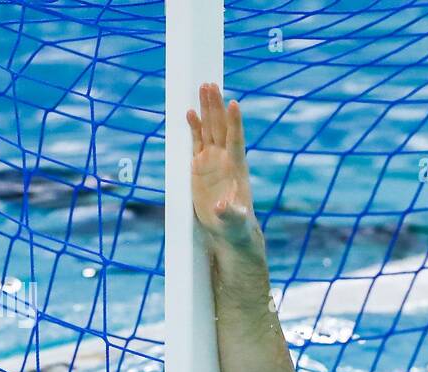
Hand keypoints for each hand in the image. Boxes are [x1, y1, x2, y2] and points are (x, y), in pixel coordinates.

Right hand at [186, 83, 259, 251]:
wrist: (228, 230)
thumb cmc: (236, 226)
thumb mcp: (234, 221)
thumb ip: (229, 213)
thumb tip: (222, 207)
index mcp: (236, 168)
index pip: (236, 140)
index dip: (235, 123)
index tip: (234, 104)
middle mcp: (225, 159)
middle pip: (220, 127)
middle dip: (216, 106)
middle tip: (210, 85)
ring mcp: (213, 160)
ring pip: (209, 129)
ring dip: (206, 109)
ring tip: (203, 87)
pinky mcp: (200, 166)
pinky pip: (197, 141)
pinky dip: (194, 127)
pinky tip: (190, 112)